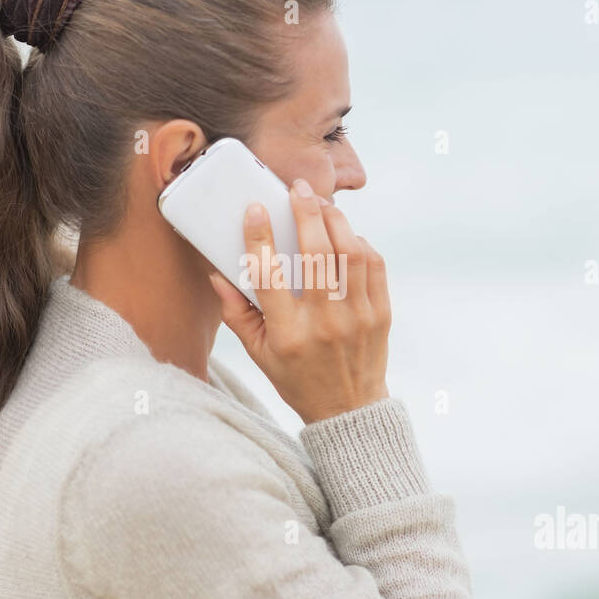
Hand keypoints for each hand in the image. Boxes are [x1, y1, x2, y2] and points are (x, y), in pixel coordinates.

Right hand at [208, 178, 390, 424]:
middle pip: (316, 254)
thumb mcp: (259, 353)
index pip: (269, 277)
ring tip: (322, 205)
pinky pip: (372, 265)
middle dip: (306, 213)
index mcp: (287, 334)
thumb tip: (218, 273)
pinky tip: (345, 235)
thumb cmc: (297, 377)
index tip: (254, 209)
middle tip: (298, 189)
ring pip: (350, 253)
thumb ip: (236, 313)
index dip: (259, 238)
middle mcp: (324, 324)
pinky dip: (359, 243)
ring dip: (336, 221)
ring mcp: (357, 317)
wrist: (349, 409)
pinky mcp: (380, 313)